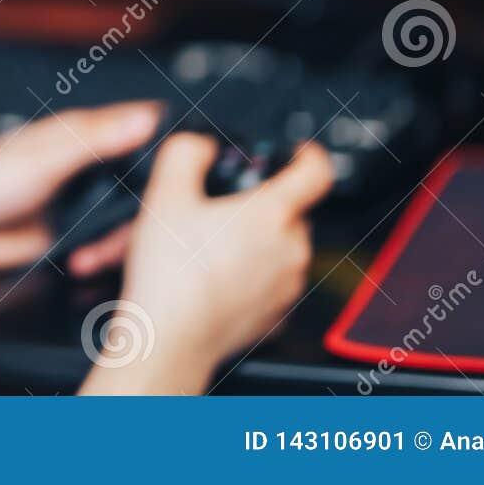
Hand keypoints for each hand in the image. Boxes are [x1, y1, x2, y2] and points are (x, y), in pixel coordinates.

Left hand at [0, 102, 160, 276]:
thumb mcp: (44, 160)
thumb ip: (96, 141)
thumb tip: (145, 119)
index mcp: (79, 134)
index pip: (141, 126)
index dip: (168, 143)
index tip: (185, 165)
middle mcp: (84, 164)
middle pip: (143, 177)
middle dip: (149, 204)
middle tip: (147, 225)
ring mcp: (78, 200)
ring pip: (128, 214)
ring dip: (122, 236)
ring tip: (98, 250)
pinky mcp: (70, 232)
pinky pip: (104, 243)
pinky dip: (104, 253)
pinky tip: (86, 261)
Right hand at [83, 137, 333, 394]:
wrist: (168, 340)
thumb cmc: (171, 277)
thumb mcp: (165, 193)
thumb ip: (187, 152)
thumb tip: (201, 144)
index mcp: (272, 215)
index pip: (318, 170)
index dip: (308, 152)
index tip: (296, 151)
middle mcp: (290, 251)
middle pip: (293, 210)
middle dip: (263, 203)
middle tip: (222, 208)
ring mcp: (286, 287)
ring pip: (282, 247)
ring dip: (257, 240)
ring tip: (211, 245)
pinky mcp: (276, 316)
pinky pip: (272, 281)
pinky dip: (251, 274)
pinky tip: (215, 276)